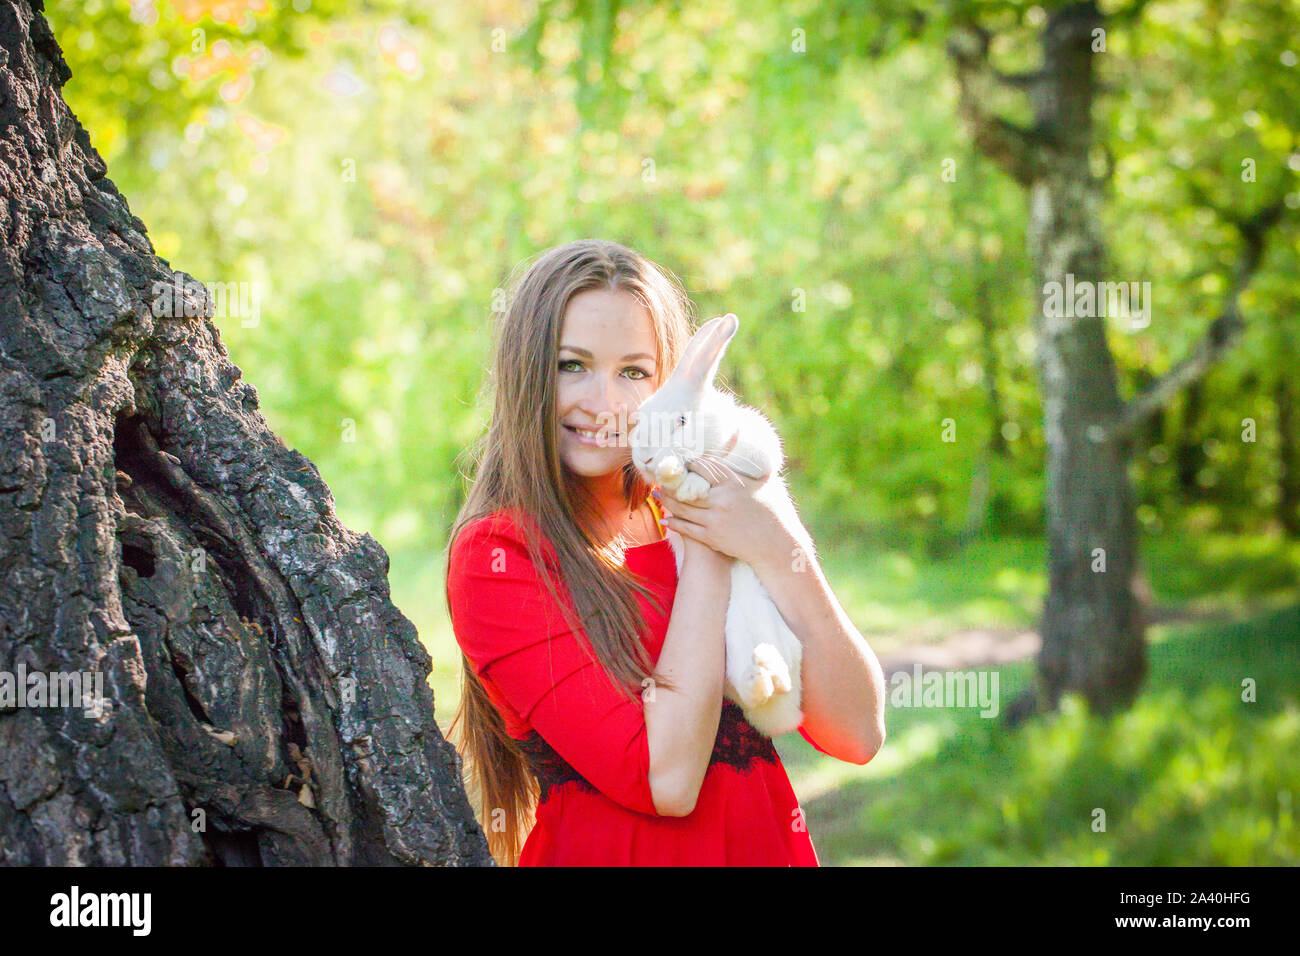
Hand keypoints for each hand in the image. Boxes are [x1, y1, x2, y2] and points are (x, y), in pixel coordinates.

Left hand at [656, 460, 798, 570]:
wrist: (775, 544)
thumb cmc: (774, 511)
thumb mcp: (764, 484)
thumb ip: (750, 469)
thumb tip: (747, 451)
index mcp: (733, 483)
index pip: (702, 468)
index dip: (688, 463)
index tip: (680, 460)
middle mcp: (721, 500)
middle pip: (686, 488)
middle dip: (670, 483)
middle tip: (659, 478)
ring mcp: (715, 520)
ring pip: (682, 508)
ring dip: (667, 501)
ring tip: (658, 495)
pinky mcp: (712, 537)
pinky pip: (686, 528)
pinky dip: (674, 523)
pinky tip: (665, 519)